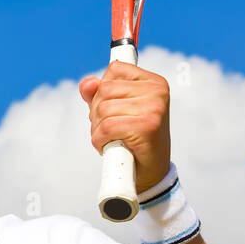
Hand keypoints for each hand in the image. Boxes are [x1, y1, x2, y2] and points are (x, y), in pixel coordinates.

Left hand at [78, 62, 170, 193]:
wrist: (150, 173)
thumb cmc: (134, 140)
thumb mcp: (117, 110)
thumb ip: (99, 93)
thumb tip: (87, 83)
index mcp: (154, 82)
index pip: (115, 70)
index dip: (103, 91)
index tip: (114, 108)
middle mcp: (157, 91)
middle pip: (104, 89)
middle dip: (98, 112)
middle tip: (112, 129)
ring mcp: (154, 108)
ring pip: (103, 109)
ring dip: (98, 128)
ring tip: (112, 138)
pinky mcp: (147, 126)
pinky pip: (106, 127)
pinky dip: (100, 140)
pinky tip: (110, 146)